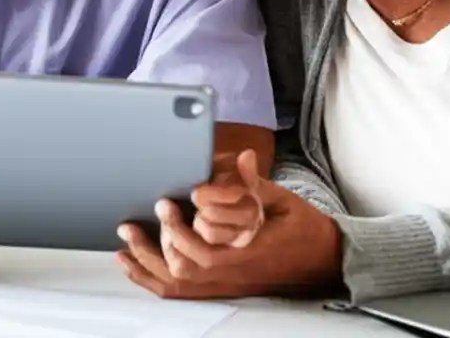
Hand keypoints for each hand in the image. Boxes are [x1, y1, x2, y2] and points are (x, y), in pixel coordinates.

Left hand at [116, 155, 342, 298]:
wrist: (321, 262)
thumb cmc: (303, 230)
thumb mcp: (285, 202)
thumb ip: (257, 185)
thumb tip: (242, 159)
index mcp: (251, 250)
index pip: (210, 246)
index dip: (188, 225)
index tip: (179, 197)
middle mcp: (233, 271)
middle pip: (186, 265)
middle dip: (163, 236)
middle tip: (152, 208)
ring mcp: (224, 283)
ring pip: (176, 280)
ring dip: (147, 258)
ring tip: (128, 233)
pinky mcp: (218, 286)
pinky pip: (177, 291)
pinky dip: (149, 277)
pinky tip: (130, 261)